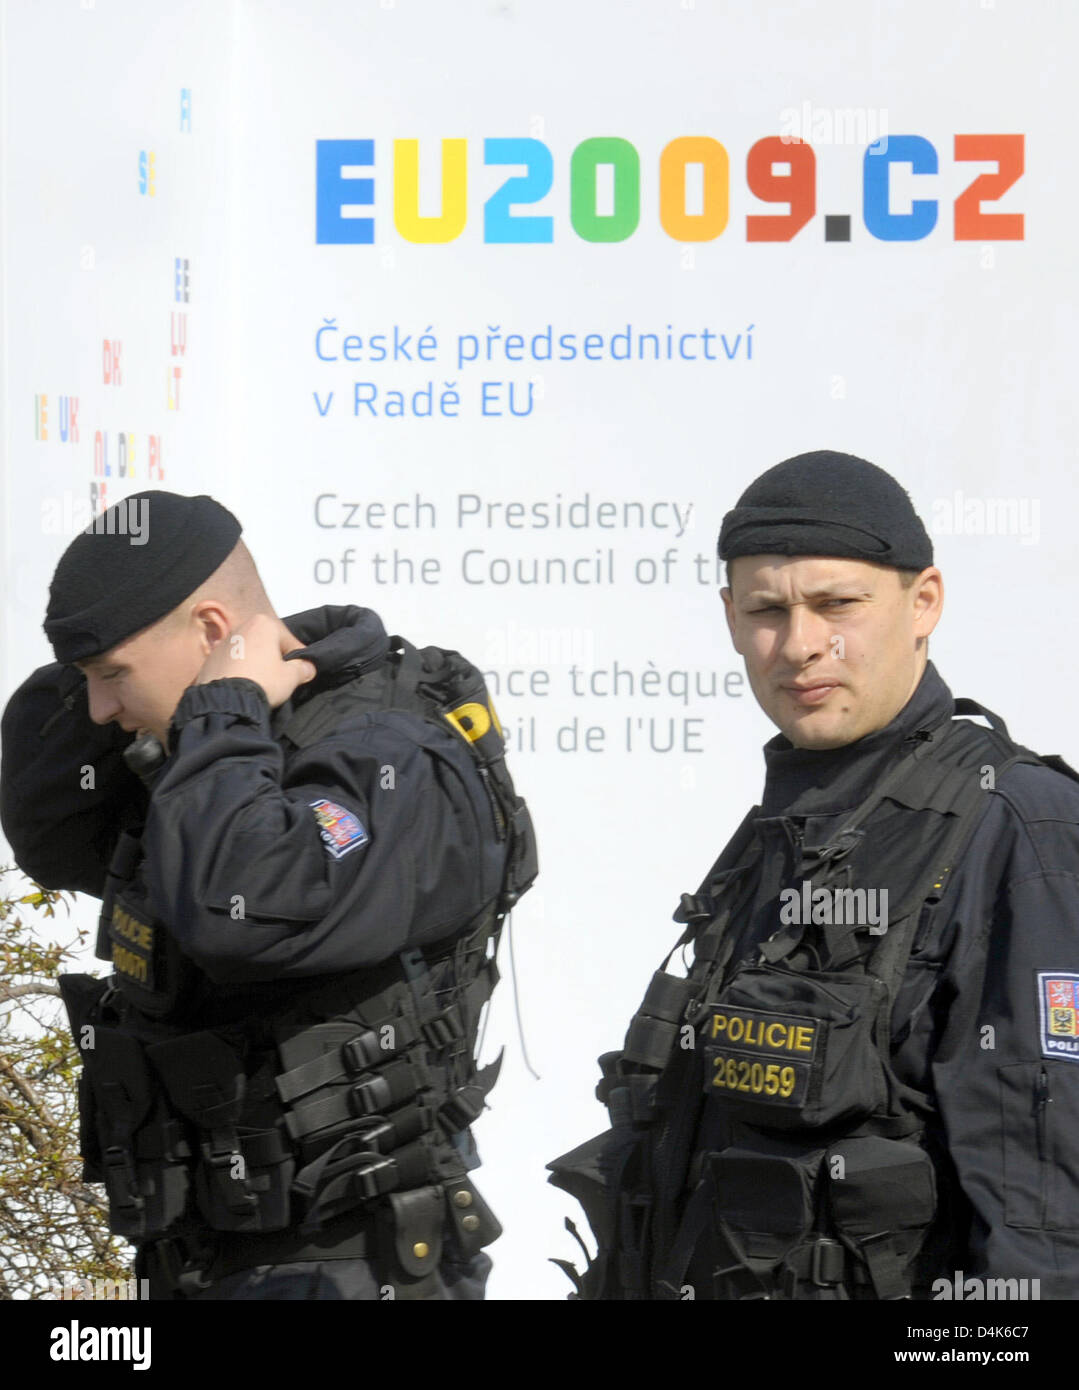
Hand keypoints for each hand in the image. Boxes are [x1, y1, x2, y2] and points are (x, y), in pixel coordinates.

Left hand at [194, 614, 317, 709]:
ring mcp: (222, 643)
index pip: (289, 640)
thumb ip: (303, 668)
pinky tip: (243, 686)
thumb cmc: (263, 681)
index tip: (302, 671)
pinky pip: (231, 663)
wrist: (225, 700)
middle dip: (274, 658)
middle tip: (282, 677)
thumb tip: (308, 667)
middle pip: (266, 643)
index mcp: (264, 623)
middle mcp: (241, 626)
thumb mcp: (291, 677)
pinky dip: (239, 671)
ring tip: (261, 684)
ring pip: (247, 652)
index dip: (298, 657)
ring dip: (256, 664)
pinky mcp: (209, 659)